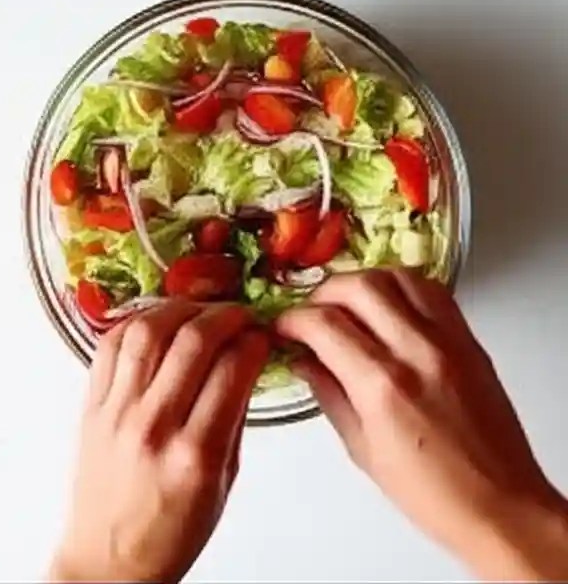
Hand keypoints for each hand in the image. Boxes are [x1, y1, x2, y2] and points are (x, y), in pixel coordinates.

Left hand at [51, 301, 268, 582]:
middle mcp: (153, 427)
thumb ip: (234, 420)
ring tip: (200, 310)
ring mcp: (116, 412)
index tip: (264, 335)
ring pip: (146, 332)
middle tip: (239, 315)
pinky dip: (136, 323)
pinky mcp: (90, 406)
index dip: (255, 341)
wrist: (109, 560)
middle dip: (225, 316)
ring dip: (180, 308)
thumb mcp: (224, 483)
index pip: (233, 370)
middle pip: (192, 341)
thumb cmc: (170, 532)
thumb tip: (247, 365)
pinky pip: (110, 346)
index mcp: (195, 455)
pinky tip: (158, 322)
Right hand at [276, 269, 567, 580]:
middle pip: (358, 287)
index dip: (292, 320)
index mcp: (382, 387)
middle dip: (321, 294)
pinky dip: (401, 286)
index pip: (323, 325)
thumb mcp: (361, 449)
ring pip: (396, 277)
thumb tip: (302, 360)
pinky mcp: (470, 341)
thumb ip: (329, 394)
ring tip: (347, 305)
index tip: (282, 328)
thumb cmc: (430, 492)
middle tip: (310, 314)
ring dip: (361, 283)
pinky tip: (387, 306)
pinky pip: (432, 291)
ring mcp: (449, 342)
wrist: (500, 504)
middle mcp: (417, 353)